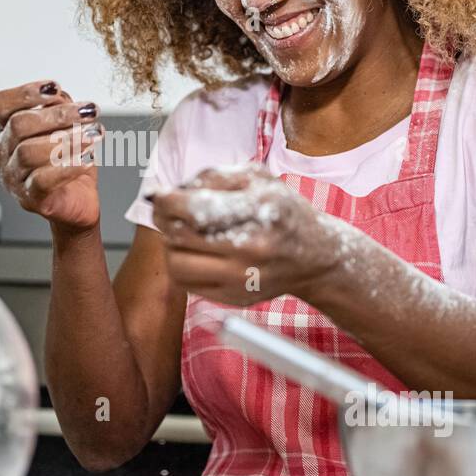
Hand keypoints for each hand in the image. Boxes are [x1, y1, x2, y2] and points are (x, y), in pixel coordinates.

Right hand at [0, 80, 102, 231]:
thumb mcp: (67, 125)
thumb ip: (59, 107)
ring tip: (94, 134)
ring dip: (66, 140)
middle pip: (18, 125)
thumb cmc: (69, 159)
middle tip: (90, 111)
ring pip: (28, 152)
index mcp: (6, 130)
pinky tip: (88, 159)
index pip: (1, 105)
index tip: (56, 87)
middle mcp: (2, 152)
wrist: (79, 199)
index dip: (25, 93)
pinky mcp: (29, 198)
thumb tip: (59, 95)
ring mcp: (12, 177)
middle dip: (58, 115)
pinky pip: (43, 180)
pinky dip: (68, 167)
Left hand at [151, 165, 358, 305]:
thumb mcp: (258, 179)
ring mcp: (243, 278)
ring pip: (177, 264)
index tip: (159, 195)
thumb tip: (168, 191)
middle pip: (180, 236)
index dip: (166, 201)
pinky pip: (186, 285)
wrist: (316, 257)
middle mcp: (252, 248)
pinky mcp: (235, 298)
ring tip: (183, 234)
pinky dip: (181, 266)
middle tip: (166, 211)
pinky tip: (195, 253)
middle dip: (164, 220)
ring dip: (170, 245)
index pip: (195, 209)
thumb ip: (213, 177)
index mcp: (259, 211)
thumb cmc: (283, 212)